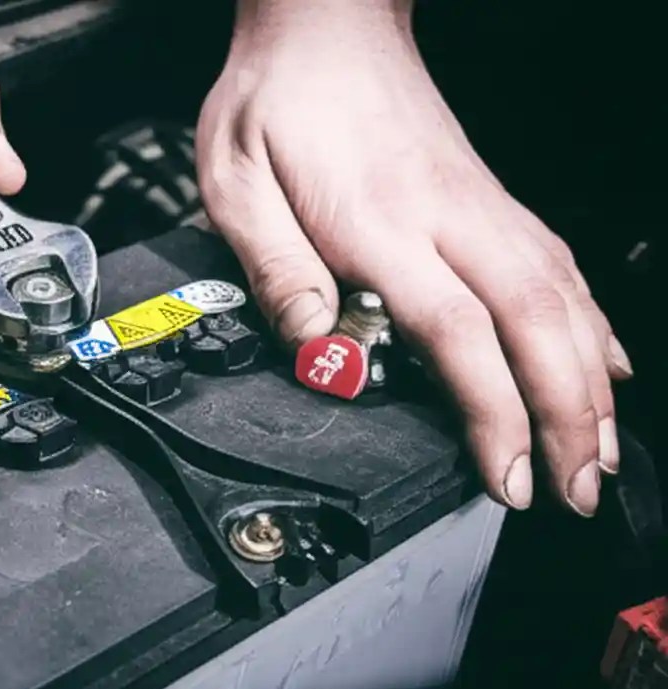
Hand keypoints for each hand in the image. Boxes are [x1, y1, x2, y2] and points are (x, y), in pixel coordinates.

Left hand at [196, 1, 631, 514]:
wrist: (324, 26)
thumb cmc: (277, 101)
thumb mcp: (236, 183)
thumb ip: (276, 268)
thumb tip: (317, 347)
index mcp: (378, 220)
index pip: (454, 329)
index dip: (491, 410)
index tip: (506, 473)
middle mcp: (447, 215)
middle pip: (532, 323)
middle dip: (564, 416)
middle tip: (574, 489)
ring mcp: (479, 204)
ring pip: (562, 299)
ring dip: (590, 381)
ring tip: (600, 452)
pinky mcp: (489, 198)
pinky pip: (559, 267)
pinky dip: (592, 323)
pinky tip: (606, 364)